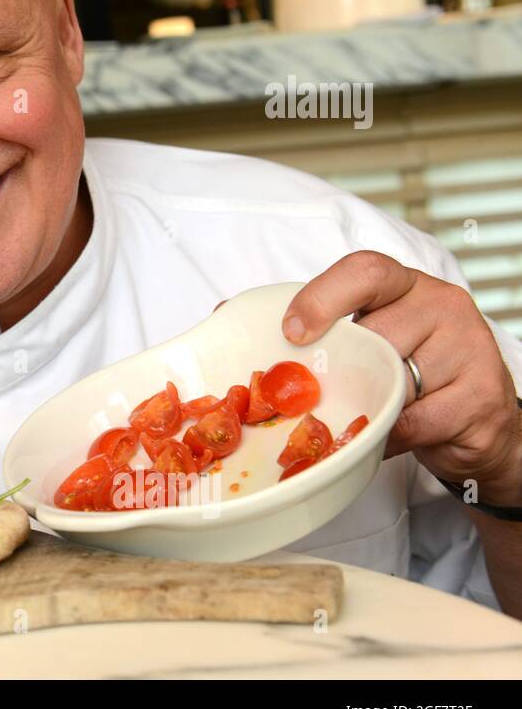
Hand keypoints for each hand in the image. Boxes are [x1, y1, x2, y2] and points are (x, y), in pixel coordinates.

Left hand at [282, 251, 521, 505]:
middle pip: (375, 333)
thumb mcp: (364, 342)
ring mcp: (468, 348)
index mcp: (404, 286)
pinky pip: (414, 421)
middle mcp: (441, 305)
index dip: (323, 297)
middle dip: (342, 368)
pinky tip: (384, 437)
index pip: (365, 271)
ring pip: (393, 379)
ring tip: (359, 413)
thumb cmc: (407, 374)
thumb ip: (313, 327)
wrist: (479, 426)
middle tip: (318, 391)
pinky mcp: (482, 398)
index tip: (291, 330)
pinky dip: (388, 435)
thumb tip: (226, 314)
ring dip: (365, 404)